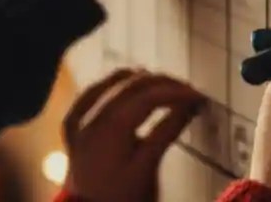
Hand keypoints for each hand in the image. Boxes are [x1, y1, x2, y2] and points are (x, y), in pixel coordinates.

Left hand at [63, 69, 203, 201]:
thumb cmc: (121, 200)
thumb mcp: (147, 167)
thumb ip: (166, 132)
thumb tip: (190, 106)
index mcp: (111, 126)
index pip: (149, 96)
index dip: (176, 92)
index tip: (198, 95)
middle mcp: (91, 116)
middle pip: (131, 85)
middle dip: (162, 83)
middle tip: (187, 90)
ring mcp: (78, 120)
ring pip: (110, 84)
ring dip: (138, 80)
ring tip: (162, 86)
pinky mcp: (72, 128)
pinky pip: (90, 95)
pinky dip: (110, 86)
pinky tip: (121, 83)